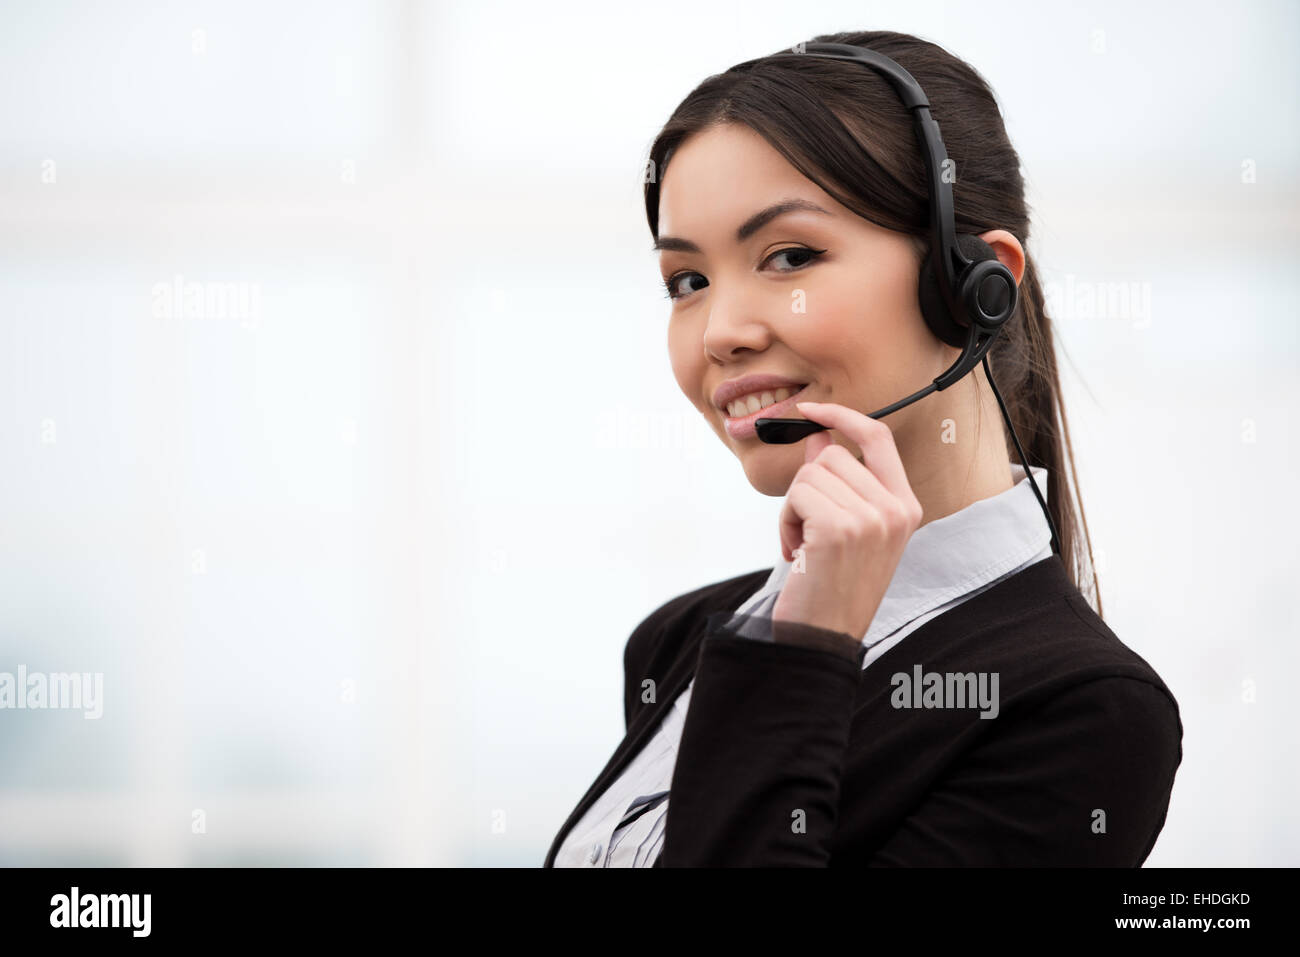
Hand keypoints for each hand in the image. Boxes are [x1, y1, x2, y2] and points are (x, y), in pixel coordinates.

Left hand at [771, 401, 923, 639]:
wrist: (824, 639)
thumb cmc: (832, 586)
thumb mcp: (844, 528)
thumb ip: (836, 480)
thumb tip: (817, 436)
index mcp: (906, 507)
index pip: (878, 437)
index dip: (844, 415)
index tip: (810, 411)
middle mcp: (895, 510)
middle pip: (832, 455)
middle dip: (807, 487)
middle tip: (808, 531)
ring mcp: (871, 519)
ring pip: (811, 473)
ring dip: (794, 508)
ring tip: (806, 546)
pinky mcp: (840, 528)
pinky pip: (796, 494)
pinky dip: (786, 521)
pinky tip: (798, 555)